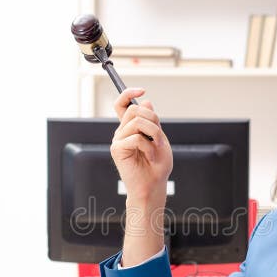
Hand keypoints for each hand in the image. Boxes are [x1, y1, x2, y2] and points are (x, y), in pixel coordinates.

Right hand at [111, 88, 172, 208]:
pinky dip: (148, 147)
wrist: (153, 185)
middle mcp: (122, 131)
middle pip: (134, 110)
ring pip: (136, 121)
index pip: (123, 104)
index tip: (141, 91)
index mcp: (131, 127)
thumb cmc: (157, 165)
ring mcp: (118, 140)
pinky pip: (135, 138)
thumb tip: (146, 102)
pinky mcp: (117, 150)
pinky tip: (150, 156)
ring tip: (157, 147)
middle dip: (152, 119)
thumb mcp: (159, 138)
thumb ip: (152, 121)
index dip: (129, 93)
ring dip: (153, 133)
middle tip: (159, 135)